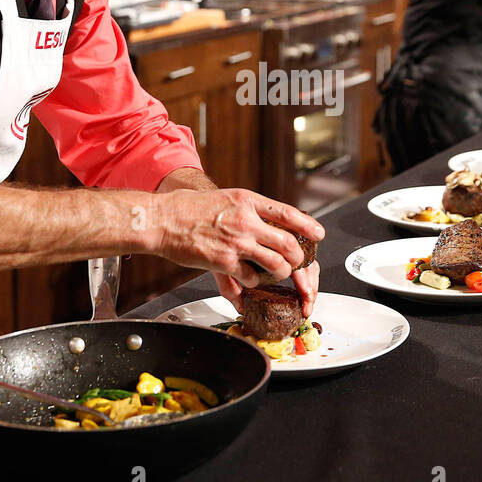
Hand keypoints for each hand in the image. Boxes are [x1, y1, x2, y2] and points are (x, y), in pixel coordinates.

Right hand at [153, 188, 323, 306]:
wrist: (162, 219)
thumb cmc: (187, 208)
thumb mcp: (225, 198)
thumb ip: (247, 209)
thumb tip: (266, 220)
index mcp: (247, 201)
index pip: (288, 213)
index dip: (308, 225)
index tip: (318, 233)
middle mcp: (246, 220)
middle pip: (289, 243)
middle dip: (297, 258)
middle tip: (295, 262)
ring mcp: (237, 242)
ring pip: (276, 264)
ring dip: (279, 272)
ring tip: (275, 273)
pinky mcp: (224, 262)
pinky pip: (251, 278)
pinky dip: (252, 283)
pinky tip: (245, 279)